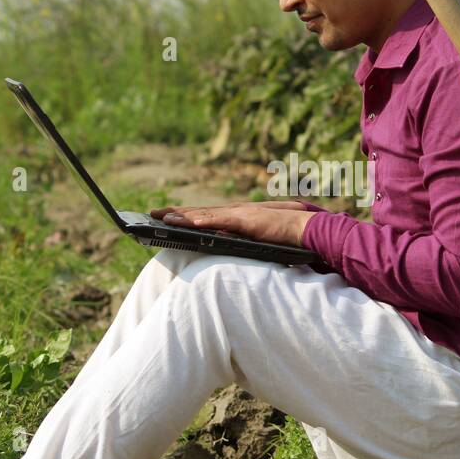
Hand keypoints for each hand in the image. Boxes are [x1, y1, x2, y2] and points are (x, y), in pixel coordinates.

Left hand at [149, 202, 316, 246]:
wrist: (307, 229)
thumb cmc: (285, 237)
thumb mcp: (256, 241)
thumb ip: (240, 241)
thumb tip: (222, 246)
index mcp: (236, 216)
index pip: (204, 215)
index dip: (184, 214)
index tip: (165, 215)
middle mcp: (235, 212)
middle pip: (199, 212)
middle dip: (175, 212)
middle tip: (152, 212)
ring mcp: (241, 215)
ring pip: (206, 215)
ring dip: (184, 217)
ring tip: (163, 218)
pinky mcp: (249, 221)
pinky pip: (224, 221)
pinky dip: (207, 222)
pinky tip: (192, 224)